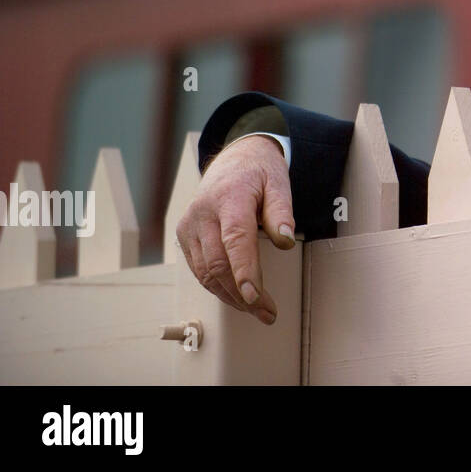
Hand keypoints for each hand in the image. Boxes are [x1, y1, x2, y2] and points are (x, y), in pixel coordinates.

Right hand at [175, 134, 295, 323]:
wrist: (233, 159)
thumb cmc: (259, 173)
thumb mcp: (279, 184)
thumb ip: (282, 213)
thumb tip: (286, 241)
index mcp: (229, 197)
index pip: (235, 239)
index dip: (244, 270)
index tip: (254, 296)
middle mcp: (203, 213)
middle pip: (218, 263)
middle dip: (242, 294)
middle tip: (267, 312)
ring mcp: (189, 225)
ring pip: (205, 272)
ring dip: (229, 296)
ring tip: (256, 309)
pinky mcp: (184, 234)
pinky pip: (199, 268)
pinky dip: (217, 286)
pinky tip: (236, 295)